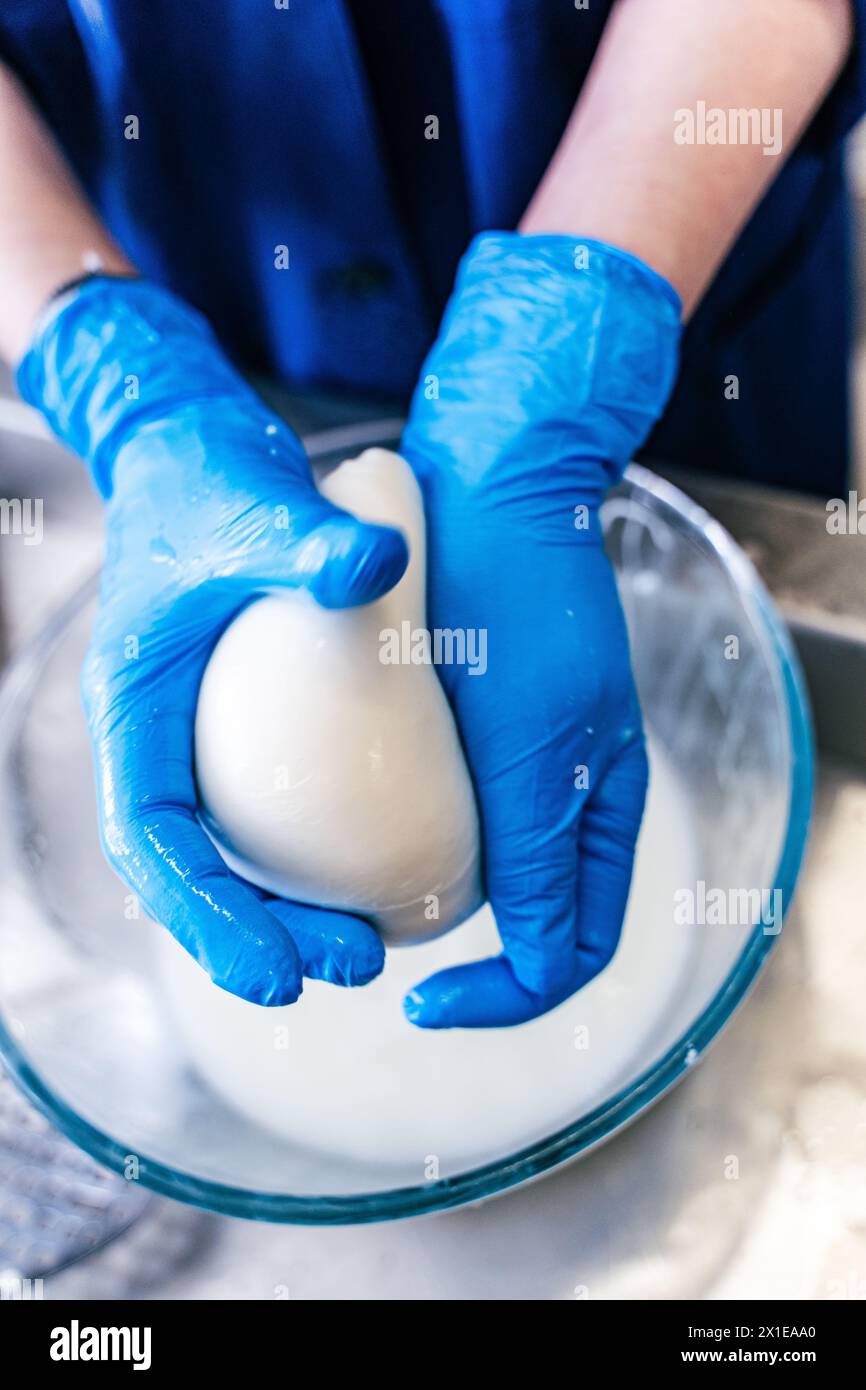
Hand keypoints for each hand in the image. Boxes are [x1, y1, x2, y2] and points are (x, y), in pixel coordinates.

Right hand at [18, 278, 407, 1003]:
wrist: (194, 444)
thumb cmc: (205, 475)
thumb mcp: (253, 503)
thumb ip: (307, 539)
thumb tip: (376, 561)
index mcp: (132, 705)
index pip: (149, 837)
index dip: (202, 915)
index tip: (274, 974)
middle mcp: (154, 735)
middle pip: (187, 872)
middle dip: (255, 936)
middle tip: (355, 965)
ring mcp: (192, 736)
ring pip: (226, 855)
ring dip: (285, 913)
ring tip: (368, 947)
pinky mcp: (235, 727)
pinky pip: (263, 814)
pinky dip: (306, 860)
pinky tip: (373, 874)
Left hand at [402, 234, 681, 1025]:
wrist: (491, 482)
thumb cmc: (520, 598)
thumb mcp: (537, 739)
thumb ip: (542, 850)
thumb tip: (539, 964)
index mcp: (605, 807)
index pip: (573, 950)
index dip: (504, 999)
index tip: (418, 1003)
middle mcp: (571, 794)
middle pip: (535, 924)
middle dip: (469, 968)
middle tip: (375, 963)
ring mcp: (524, 758)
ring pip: (488, 871)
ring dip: (432, 909)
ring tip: (356, 911)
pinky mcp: (478, 723)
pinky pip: (449, 807)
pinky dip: (406, 841)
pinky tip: (347, 833)